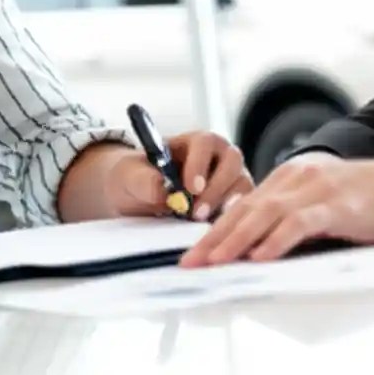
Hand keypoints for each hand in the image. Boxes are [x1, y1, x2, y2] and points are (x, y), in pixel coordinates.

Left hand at [108, 131, 253, 220]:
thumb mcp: (130, 175)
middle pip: (232, 162)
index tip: (190, 188)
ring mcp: (230, 178)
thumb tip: (162, 190)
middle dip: (216, 188)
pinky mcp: (234, 202)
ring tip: (203, 224)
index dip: (200, 164)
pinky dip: (232, 219)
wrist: (138, 198)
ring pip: (242, 185)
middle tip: (197, 213)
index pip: (205, 144)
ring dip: (226, 205)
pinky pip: (243, 208)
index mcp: (195, 142)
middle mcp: (218, 156)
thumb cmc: (136, 179)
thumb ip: (144, 179)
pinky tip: (217, 232)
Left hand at [179, 149, 373, 266]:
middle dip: (214, 239)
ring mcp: (315, 189)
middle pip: (245, 210)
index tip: (193, 256)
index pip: (242, 207)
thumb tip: (256, 245)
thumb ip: (290, 216)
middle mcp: (295, 178)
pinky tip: (260, 257)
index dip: (214, 232)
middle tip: (190, 263)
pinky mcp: (336, 204)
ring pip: (265, 214)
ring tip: (214, 262)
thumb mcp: (319, 202)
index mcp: (288, 177)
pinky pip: (299, 223)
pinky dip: (276, 240)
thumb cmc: (366, 198)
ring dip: (236, 240)